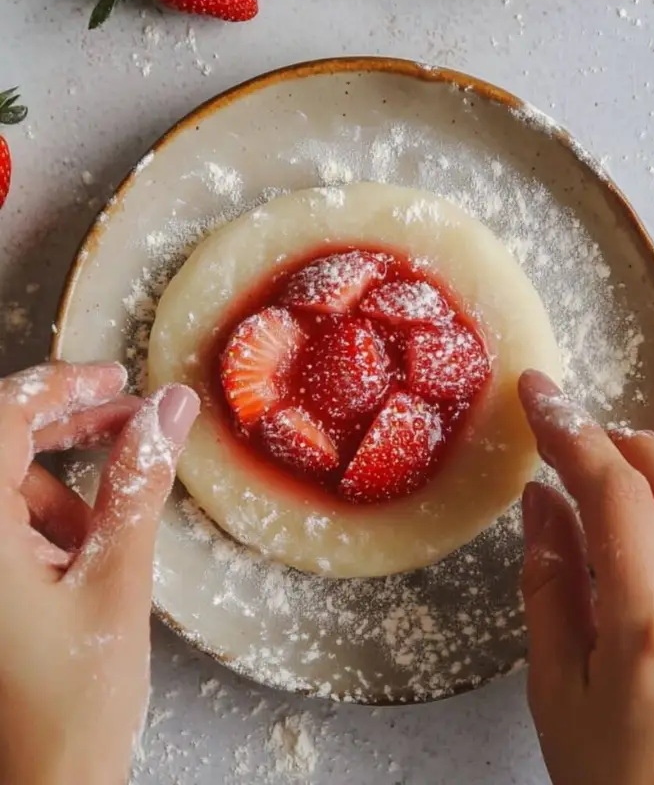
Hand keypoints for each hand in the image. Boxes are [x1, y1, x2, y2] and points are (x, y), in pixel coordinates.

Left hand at [0, 362, 198, 784]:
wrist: (44, 784)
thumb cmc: (77, 694)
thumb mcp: (118, 578)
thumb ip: (139, 484)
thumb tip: (169, 408)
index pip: (4, 419)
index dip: (62, 386)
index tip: (118, 377)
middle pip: (1, 444)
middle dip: (67, 426)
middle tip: (130, 416)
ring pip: (7, 487)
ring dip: (61, 488)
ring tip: (107, 531)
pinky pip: (6, 525)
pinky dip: (45, 523)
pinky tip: (80, 557)